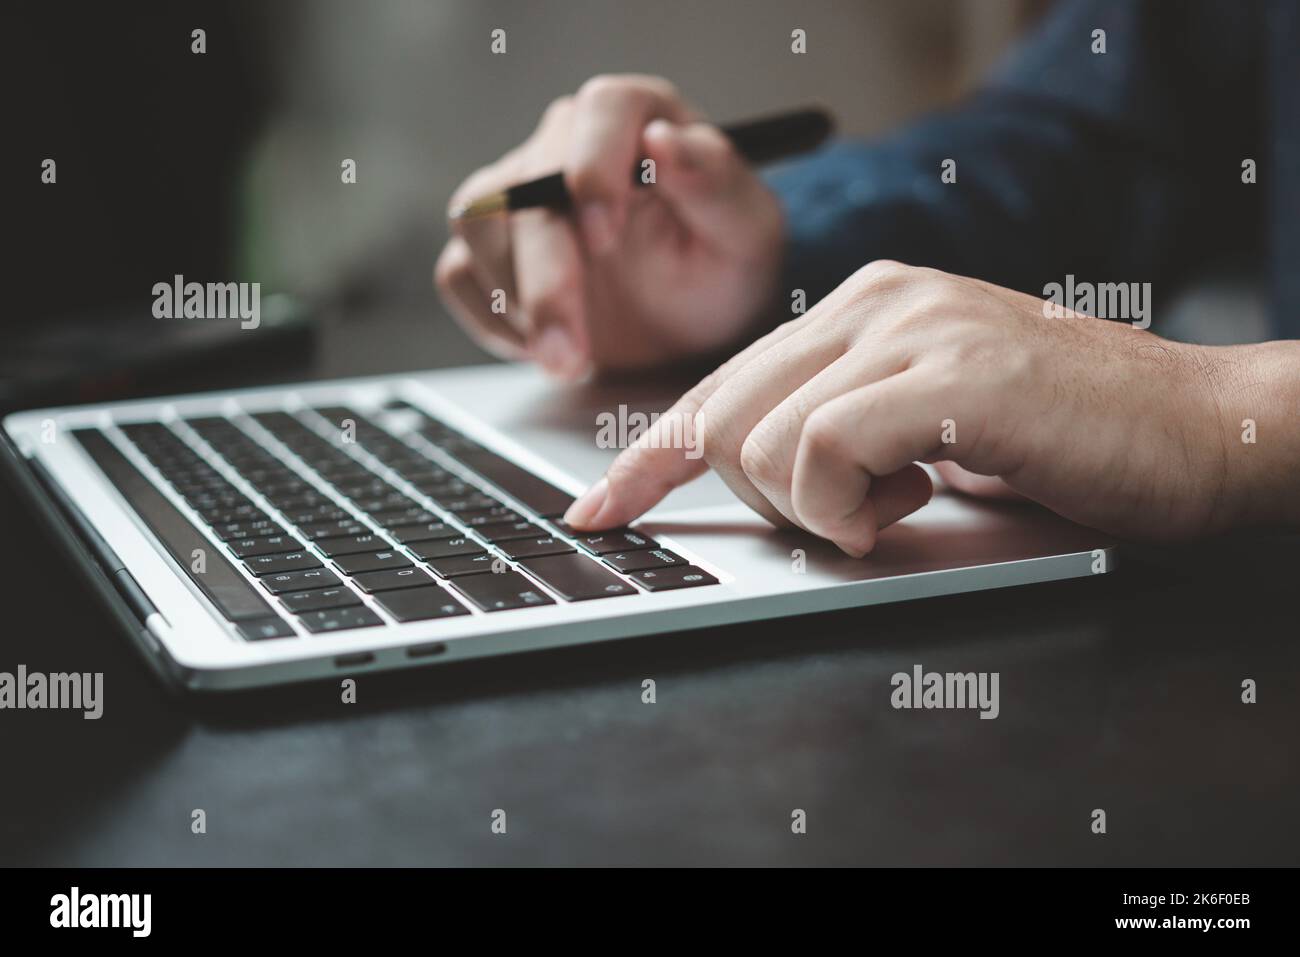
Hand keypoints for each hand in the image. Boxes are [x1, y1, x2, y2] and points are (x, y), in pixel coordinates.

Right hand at [434, 74, 784, 378]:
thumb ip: (715, 183)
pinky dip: (490, 318)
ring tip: (567, 358)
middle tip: (569, 351)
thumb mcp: (745, 233)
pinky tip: (540, 346)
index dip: (595, 168)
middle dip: (546, 277)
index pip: (602, 112)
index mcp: (638, 118)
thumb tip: (667, 139)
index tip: (606, 237)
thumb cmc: (723, 266)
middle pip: (527, 186)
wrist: (695, 320)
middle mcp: (569, 143)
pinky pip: (459, 272)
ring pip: (479, 224)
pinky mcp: (491, 247)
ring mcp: (519, 192)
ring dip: (514, 302)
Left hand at [564, 260, 1299, 553]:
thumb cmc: (1064, 439)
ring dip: (820, 506)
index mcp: (862, 307)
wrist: (1199, 429)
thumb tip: (752, 467)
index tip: (601, 510)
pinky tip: (919, 496)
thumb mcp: (925, 424)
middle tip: (857, 512)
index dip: (649, 457)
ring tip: (906, 498)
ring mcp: (911, 329)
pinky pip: (822, 452)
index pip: (720, 384)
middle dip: (765, 497)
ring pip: (763, 440)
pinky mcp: (946, 375)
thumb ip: (842, 424)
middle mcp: (875, 301)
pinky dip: (850, 505)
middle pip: (725, 417)